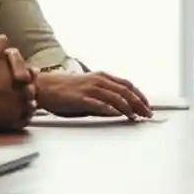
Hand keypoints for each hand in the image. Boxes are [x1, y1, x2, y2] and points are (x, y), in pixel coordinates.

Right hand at [38, 71, 152, 119]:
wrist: (45, 86)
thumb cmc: (66, 88)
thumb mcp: (90, 86)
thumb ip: (104, 93)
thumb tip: (121, 106)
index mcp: (102, 77)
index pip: (128, 85)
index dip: (140, 95)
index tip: (148, 105)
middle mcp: (99, 80)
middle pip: (125, 91)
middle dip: (139, 103)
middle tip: (147, 114)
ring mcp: (90, 89)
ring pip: (115, 97)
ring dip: (128, 108)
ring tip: (135, 117)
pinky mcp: (81, 98)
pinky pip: (99, 104)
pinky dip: (110, 109)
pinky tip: (117, 115)